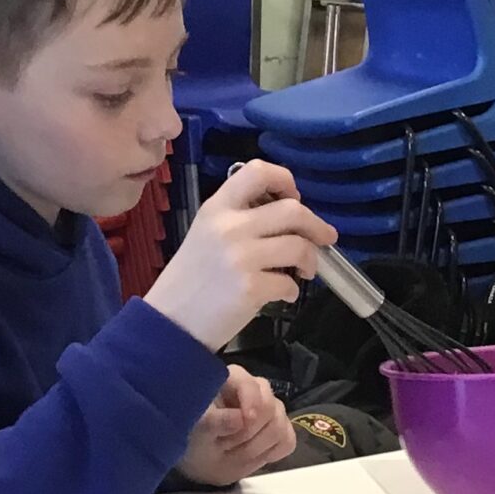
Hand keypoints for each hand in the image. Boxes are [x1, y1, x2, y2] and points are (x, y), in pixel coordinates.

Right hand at [147, 160, 337, 351]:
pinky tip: (281, 294)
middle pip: (293, 210)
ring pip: (299, 246)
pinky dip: (292, 290)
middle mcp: (229, 227)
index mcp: (217, 208)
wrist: (171, 322)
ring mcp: (241, 257)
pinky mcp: (250, 287)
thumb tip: (289, 212)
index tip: (294, 198)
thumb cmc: (191, 278)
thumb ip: (240, 216)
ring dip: (311, 260)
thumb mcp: (206, 232)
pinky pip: (290, 283)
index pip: (257, 172)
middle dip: (316, 226)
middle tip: (323, 238)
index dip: (286, 180)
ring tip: (304, 271)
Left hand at [178, 367, 297, 485]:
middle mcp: (255, 390)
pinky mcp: (279, 430)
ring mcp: (271, 410)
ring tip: (234, 453)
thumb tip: (239, 419)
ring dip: (257, 446)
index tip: (246, 421)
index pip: (250, 384)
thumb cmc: (192, 437)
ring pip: (281, 425)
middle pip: (270, 407)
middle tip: (226, 446)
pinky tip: (254, 457)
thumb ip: (213, 422)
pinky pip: (288, 441)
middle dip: (249, 433)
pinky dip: (273, 452)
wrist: (199, 459)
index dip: (251, 401)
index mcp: (231, 380)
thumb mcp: (194, 430)